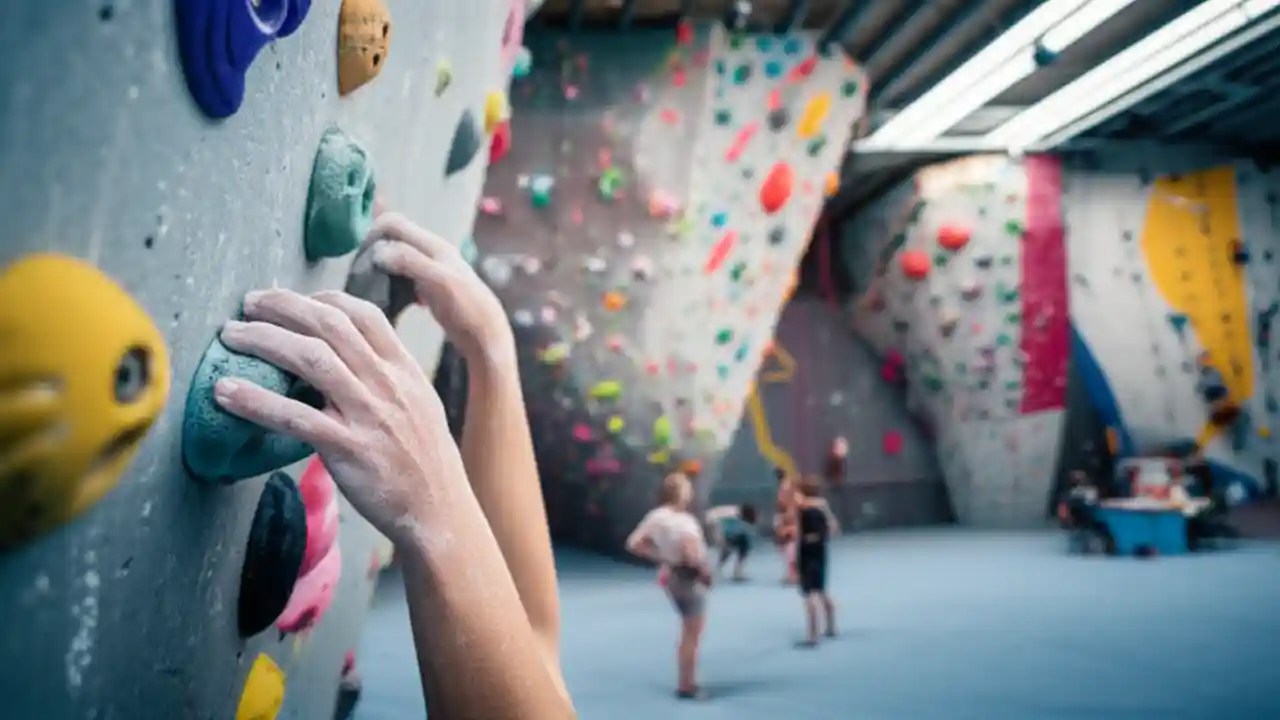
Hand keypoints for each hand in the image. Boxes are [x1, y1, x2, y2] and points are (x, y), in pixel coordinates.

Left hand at [214, 288, 465, 545]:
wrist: (440, 512)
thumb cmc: (426, 463)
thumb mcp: (419, 406)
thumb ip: (388, 378)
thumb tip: (352, 359)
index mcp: (404, 370)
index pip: (363, 314)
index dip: (322, 298)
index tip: (291, 300)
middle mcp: (387, 384)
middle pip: (330, 324)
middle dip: (283, 305)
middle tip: (247, 302)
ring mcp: (368, 415)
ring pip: (310, 359)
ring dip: (263, 340)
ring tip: (230, 336)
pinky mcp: (348, 449)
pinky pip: (294, 417)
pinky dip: (255, 400)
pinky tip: (225, 392)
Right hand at [365, 212, 513, 365]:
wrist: (489, 338)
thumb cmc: (468, 310)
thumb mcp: (439, 283)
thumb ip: (411, 262)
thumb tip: (379, 253)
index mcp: (434, 246)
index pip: (392, 223)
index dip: (372, 236)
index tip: (361, 263)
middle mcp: (433, 252)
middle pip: (392, 239)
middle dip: (373, 254)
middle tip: (362, 280)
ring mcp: (433, 270)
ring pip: (397, 258)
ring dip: (382, 270)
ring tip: (373, 292)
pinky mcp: (433, 288)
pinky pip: (405, 278)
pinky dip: (395, 285)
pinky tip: (396, 304)